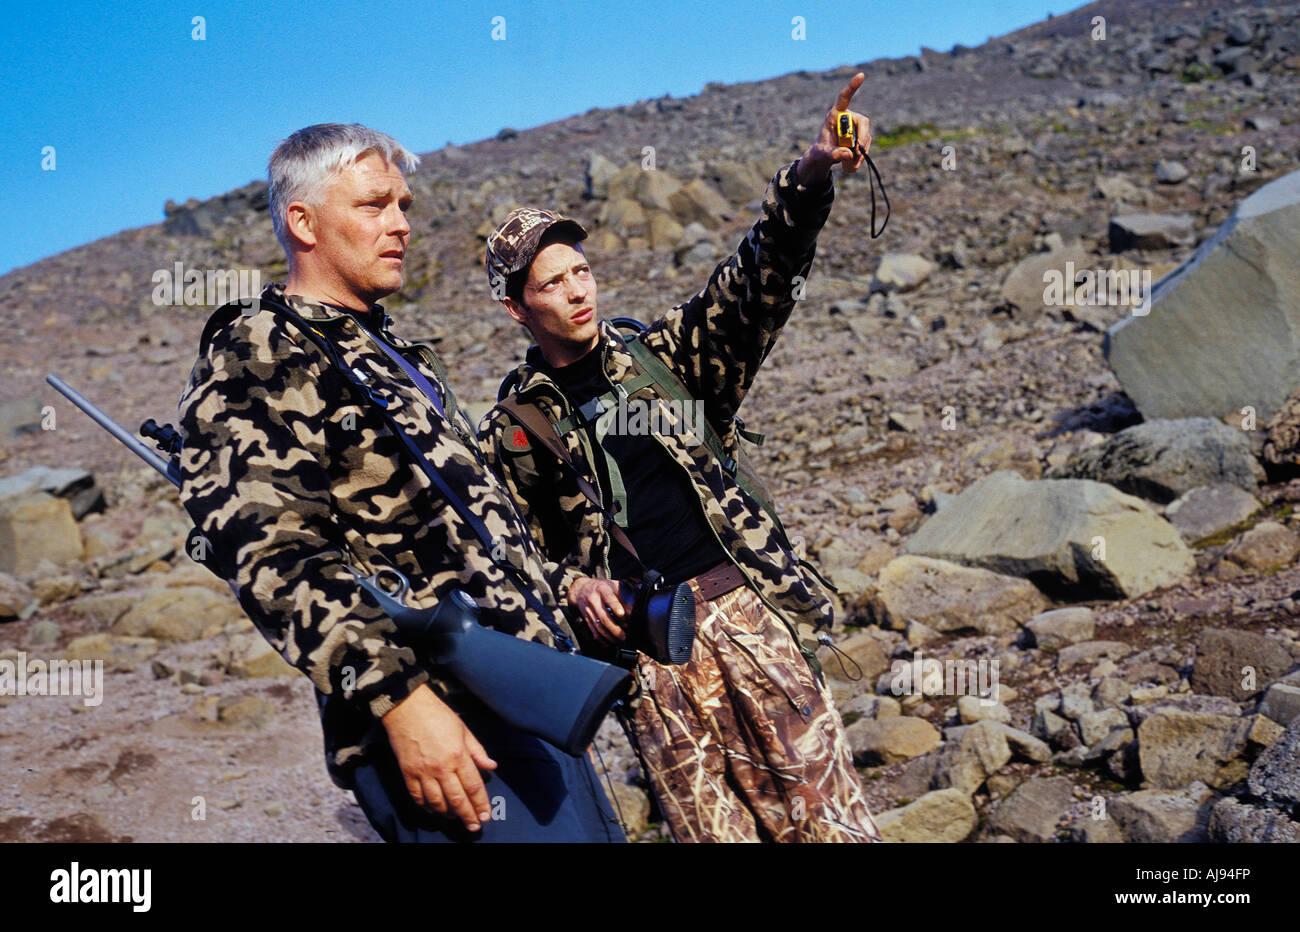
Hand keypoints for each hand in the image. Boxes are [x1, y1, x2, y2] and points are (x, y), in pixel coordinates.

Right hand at [380, 684, 497, 831]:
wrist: (406, 707)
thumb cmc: (438, 715)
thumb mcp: (463, 730)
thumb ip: (477, 751)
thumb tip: (491, 766)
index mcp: (458, 755)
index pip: (473, 786)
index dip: (481, 804)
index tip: (485, 816)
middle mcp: (441, 768)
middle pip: (457, 799)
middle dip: (467, 816)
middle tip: (474, 827)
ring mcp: (423, 772)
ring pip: (437, 802)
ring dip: (448, 814)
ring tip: (455, 818)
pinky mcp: (408, 773)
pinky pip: (418, 797)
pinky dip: (426, 807)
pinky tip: (433, 810)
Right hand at [567, 576, 629, 643]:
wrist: (581, 589)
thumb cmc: (601, 587)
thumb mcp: (612, 584)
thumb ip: (624, 593)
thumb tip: (636, 606)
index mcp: (602, 589)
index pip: (609, 598)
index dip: (615, 606)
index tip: (622, 614)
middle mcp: (594, 600)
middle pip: (604, 617)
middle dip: (615, 629)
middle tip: (625, 635)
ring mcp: (589, 611)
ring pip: (599, 627)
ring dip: (610, 636)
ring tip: (620, 641)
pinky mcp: (587, 619)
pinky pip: (594, 631)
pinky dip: (602, 639)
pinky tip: (610, 642)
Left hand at [797, 72, 870, 183]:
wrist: (823, 157)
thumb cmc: (820, 151)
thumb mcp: (823, 154)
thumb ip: (833, 154)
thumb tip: (848, 155)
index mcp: (834, 114)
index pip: (844, 98)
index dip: (852, 86)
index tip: (861, 75)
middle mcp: (847, 117)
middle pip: (862, 122)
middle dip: (862, 139)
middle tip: (857, 154)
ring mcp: (855, 126)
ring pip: (866, 136)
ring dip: (861, 152)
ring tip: (850, 166)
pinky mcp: (860, 136)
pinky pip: (867, 144)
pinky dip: (862, 156)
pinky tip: (853, 164)